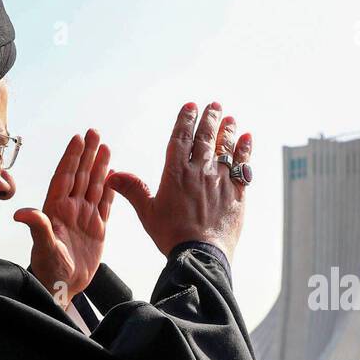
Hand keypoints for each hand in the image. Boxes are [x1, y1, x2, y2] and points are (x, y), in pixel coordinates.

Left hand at [15, 129, 114, 304]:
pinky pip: (104, 203)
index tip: (77, 139)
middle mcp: (70, 209)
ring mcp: (85, 217)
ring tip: (105, 146)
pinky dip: (109, 188)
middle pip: (80, 175)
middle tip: (94, 132)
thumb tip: (22, 213)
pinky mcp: (97, 228)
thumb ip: (38, 227)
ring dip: (99, 166)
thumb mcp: (44, 248)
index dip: (71, 157)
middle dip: (87, 154)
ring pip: (94, 185)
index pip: (65, 177)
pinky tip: (112, 174)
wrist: (64, 286)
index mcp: (56, 209)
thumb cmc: (49, 269)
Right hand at [108, 102, 250, 261]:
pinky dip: (245, 150)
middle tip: (215, 105)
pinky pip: (243, 166)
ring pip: (225, 148)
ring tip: (229, 118)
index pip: (181, 138)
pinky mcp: (237, 193)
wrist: (200, 254)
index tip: (191, 106)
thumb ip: (133, 190)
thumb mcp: (147, 212)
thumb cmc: (172, 235)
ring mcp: (220, 181)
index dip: (186, 120)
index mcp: (176, 173)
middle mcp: (200, 171)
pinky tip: (247, 138)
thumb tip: (112, 175)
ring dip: (227, 131)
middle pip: (206, 138)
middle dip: (210, 119)